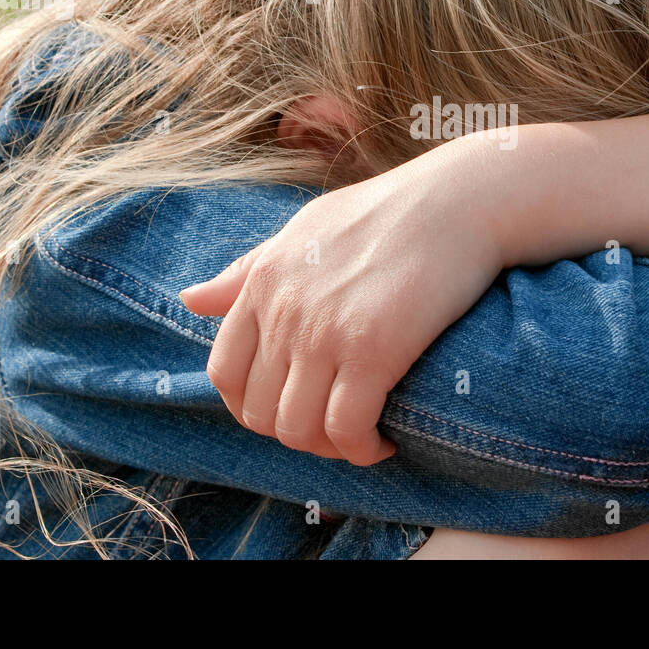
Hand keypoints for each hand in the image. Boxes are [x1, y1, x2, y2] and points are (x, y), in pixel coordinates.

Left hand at [181, 134, 507, 465]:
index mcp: (263, 281)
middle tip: (336, 425)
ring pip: (299, 430)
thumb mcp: (304, 230)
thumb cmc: (388, 212)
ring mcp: (325, 332)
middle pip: (260, 412)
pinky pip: (347, 429)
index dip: (254, 406)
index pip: (226, 373)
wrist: (459, 199)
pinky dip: (364, 449)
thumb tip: (189, 299)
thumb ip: (247, 271)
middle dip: (296, 431)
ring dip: (330, 447)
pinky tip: (386, 440)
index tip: (296, 405)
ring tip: (362, 435)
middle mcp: (284, 310)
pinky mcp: (373, 350)